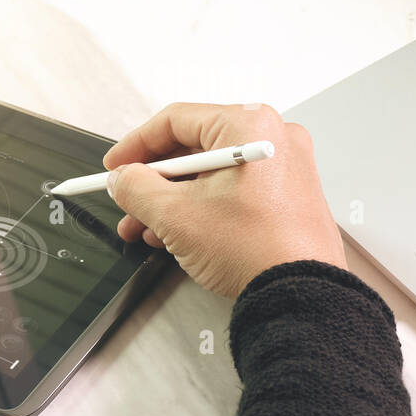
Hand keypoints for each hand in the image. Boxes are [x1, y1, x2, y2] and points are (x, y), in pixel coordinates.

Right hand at [104, 103, 346, 298]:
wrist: (300, 295)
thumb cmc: (253, 248)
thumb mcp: (176, 215)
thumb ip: (138, 189)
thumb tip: (122, 179)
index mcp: (249, 125)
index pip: (177, 120)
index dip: (137, 145)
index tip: (115, 167)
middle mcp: (272, 138)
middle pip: (194, 148)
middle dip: (154, 181)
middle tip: (128, 201)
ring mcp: (284, 168)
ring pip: (212, 174)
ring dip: (173, 200)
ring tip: (144, 228)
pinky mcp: (288, 196)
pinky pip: (234, 190)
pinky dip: (203, 207)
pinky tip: (175, 235)